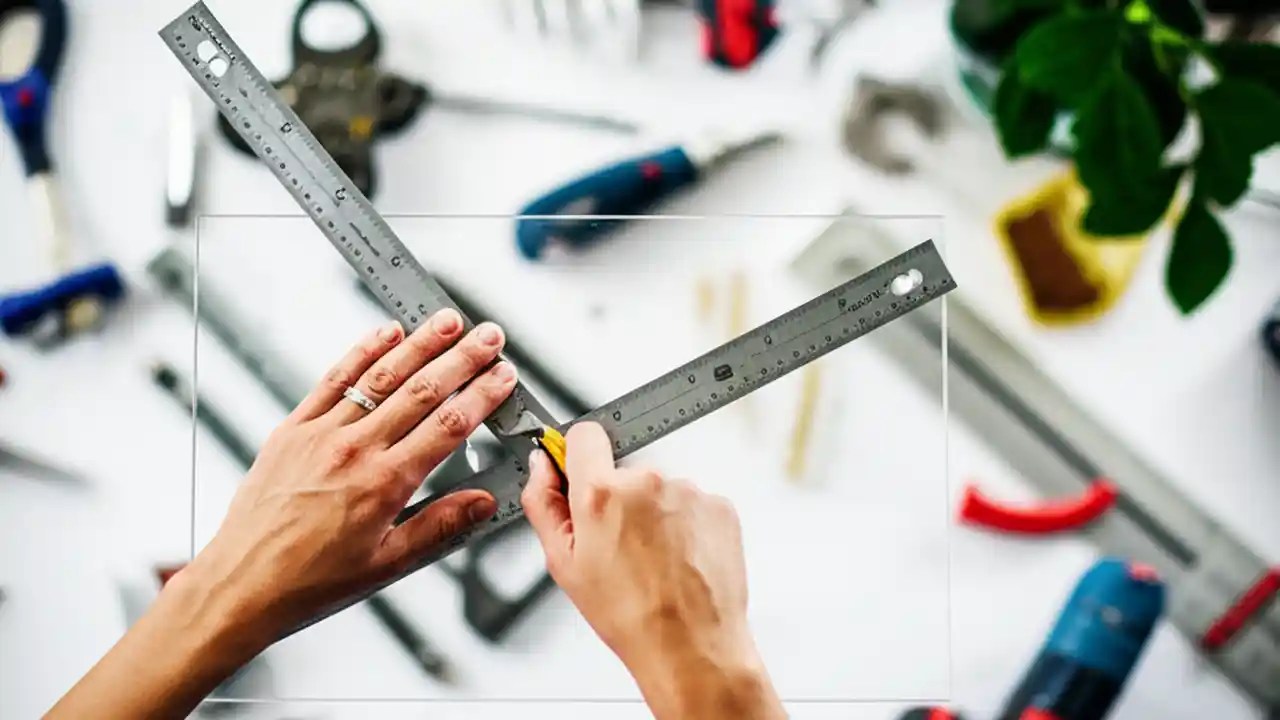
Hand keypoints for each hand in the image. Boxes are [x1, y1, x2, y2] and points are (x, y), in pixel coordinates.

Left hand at [50, 311, 517, 719]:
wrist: (241, 584)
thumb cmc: (308, 582)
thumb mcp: (387, 564)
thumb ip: (439, 526)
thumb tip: (482, 503)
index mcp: (383, 485)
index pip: (448, 426)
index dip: (482, 396)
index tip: (503, 376)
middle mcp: (354, 450)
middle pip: (421, 391)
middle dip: (462, 359)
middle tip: (489, 337)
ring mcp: (321, 434)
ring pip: (381, 376)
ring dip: (419, 343)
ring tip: (447, 321)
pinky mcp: (293, 429)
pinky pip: (333, 380)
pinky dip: (361, 352)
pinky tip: (385, 333)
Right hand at [521, 423, 784, 719]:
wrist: (691, 645)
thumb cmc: (629, 614)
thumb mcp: (563, 565)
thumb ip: (543, 504)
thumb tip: (541, 467)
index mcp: (602, 493)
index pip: (584, 435)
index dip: (578, 456)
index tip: (580, 475)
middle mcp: (648, 482)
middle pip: (624, 472)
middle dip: (619, 500)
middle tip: (621, 548)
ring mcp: (688, 490)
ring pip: (660, 490)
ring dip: (655, 515)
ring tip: (655, 562)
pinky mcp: (719, 504)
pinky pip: (692, 504)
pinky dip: (686, 526)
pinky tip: (679, 560)